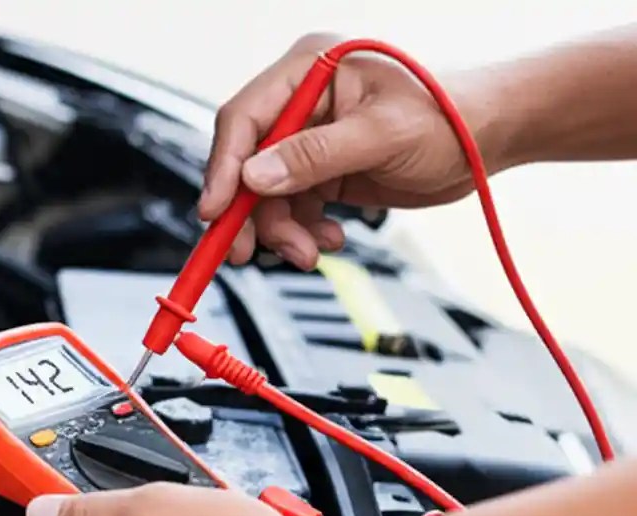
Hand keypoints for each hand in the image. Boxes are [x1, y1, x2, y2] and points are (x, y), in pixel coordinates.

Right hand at [200, 33, 494, 269]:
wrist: (493, 139)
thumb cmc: (453, 117)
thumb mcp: (382, 135)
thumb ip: (315, 155)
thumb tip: (255, 177)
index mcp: (310, 70)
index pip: (244, 118)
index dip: (224, 168)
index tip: (216, 212)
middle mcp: (302, 101)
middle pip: (248, 162)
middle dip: (250, 212)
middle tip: (247, 252)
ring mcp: (310, 138)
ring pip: (267, 194)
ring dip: (282, 230)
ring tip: (309, 251)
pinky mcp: (322, 170)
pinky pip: (292, 207)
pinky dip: (303, 231)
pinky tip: (329, 239)